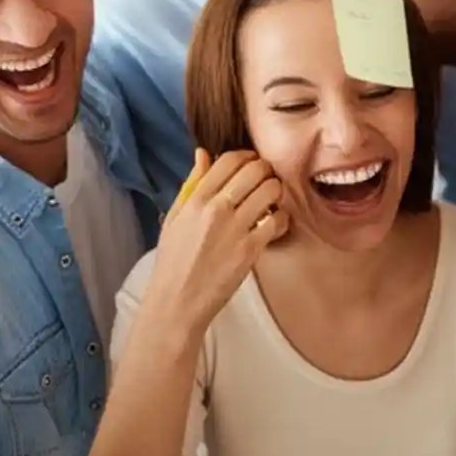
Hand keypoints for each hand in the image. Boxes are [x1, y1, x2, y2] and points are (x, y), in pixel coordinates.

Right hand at [144, 149, 289, 331]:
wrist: (177, 301)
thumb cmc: (174, 260)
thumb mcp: (175, 217)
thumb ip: (191, 185)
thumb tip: (203, 154)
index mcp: (196, 199)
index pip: (229, 159)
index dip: (247, 156)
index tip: (252, 163)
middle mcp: (216, 208)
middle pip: (255, 170)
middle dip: (266, 171)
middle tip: (266, 181)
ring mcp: (235, 228)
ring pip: (271, 190)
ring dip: (276, 192)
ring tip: (271, 202)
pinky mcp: (250, 249)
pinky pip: (278, 220)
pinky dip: (281, 219)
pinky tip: (273, 225)